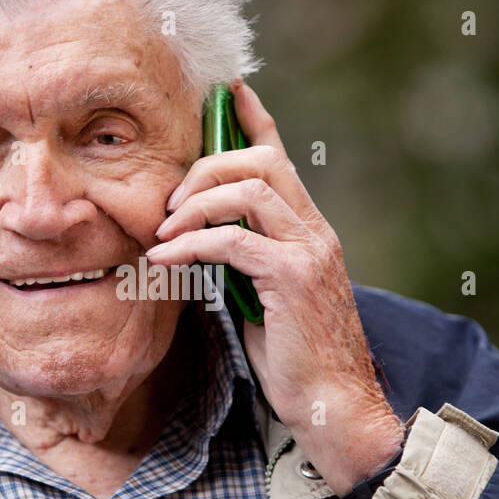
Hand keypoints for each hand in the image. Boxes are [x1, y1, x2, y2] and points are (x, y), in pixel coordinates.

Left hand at [147, 79, 404, 494]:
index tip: (226, 90)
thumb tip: (200, 241)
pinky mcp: (293, 279)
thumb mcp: (264, 298)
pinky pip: (234, 239)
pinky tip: (166, 260)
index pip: (282, 156)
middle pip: (260, 160)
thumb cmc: (297, 359)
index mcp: (309, 231)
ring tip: (163, 234)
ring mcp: (309, 252)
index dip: (253, 118)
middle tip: (168, 206)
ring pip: (249, 188)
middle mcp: (315, 231)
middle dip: (204, 168)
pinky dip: (192, 244)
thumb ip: (244, 261)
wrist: (335, 407)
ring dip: (194, 204)